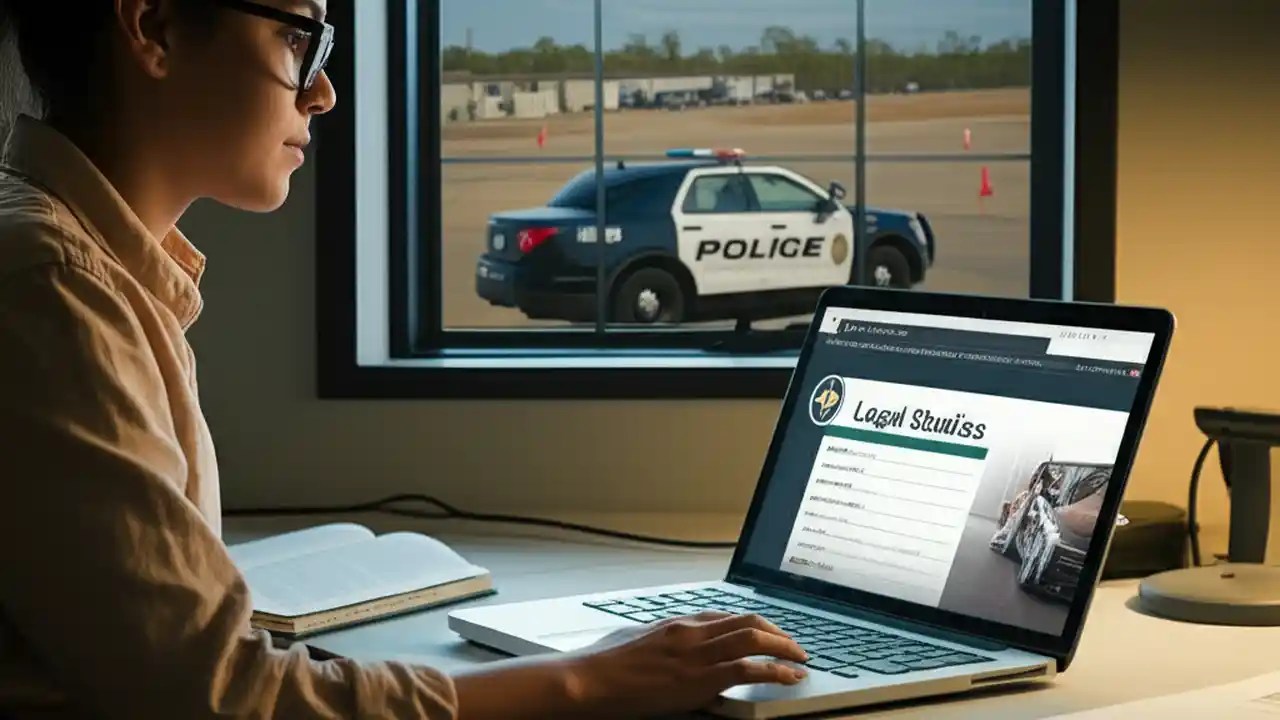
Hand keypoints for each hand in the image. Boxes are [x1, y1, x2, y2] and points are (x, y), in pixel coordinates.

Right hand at [562, 610, 809, 717]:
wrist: (590, 680)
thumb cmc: (604, 667)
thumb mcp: (638, 646)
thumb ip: (662, 647)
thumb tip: (672, 657)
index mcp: (676, 623)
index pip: (725, 615)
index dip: (753, 623)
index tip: (768, 631)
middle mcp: (691, 631)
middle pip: (746, 619)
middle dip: (777, 631)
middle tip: (794, 645)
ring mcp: (696, 653)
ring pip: (753, 637)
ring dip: (784, 646)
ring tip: (800, 659)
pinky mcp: (700, 677)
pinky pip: (749, 668)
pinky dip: (776, 671)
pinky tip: (790, 678)